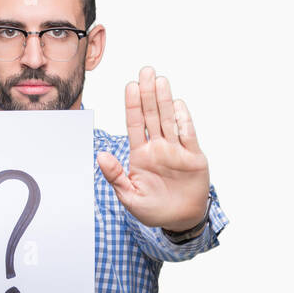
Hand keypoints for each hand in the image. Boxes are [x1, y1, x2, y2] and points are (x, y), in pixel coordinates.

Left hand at [96, 66, 210, 230]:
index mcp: (141, 155)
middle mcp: (158, 147)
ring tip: (160, 80)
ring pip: (169, 120)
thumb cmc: (154, 210)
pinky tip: (178, 104)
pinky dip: (184, 120)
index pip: (135, 124)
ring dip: (165, 100)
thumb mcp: (130, 197)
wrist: (181, 221)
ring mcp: (176, 150)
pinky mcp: (193, 157)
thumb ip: (115, 176)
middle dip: (148, 94)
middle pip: (152, 115)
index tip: (129, 86)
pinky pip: (188, 135)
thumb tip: (99, 155)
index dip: (132, 105)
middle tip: (145, 71)